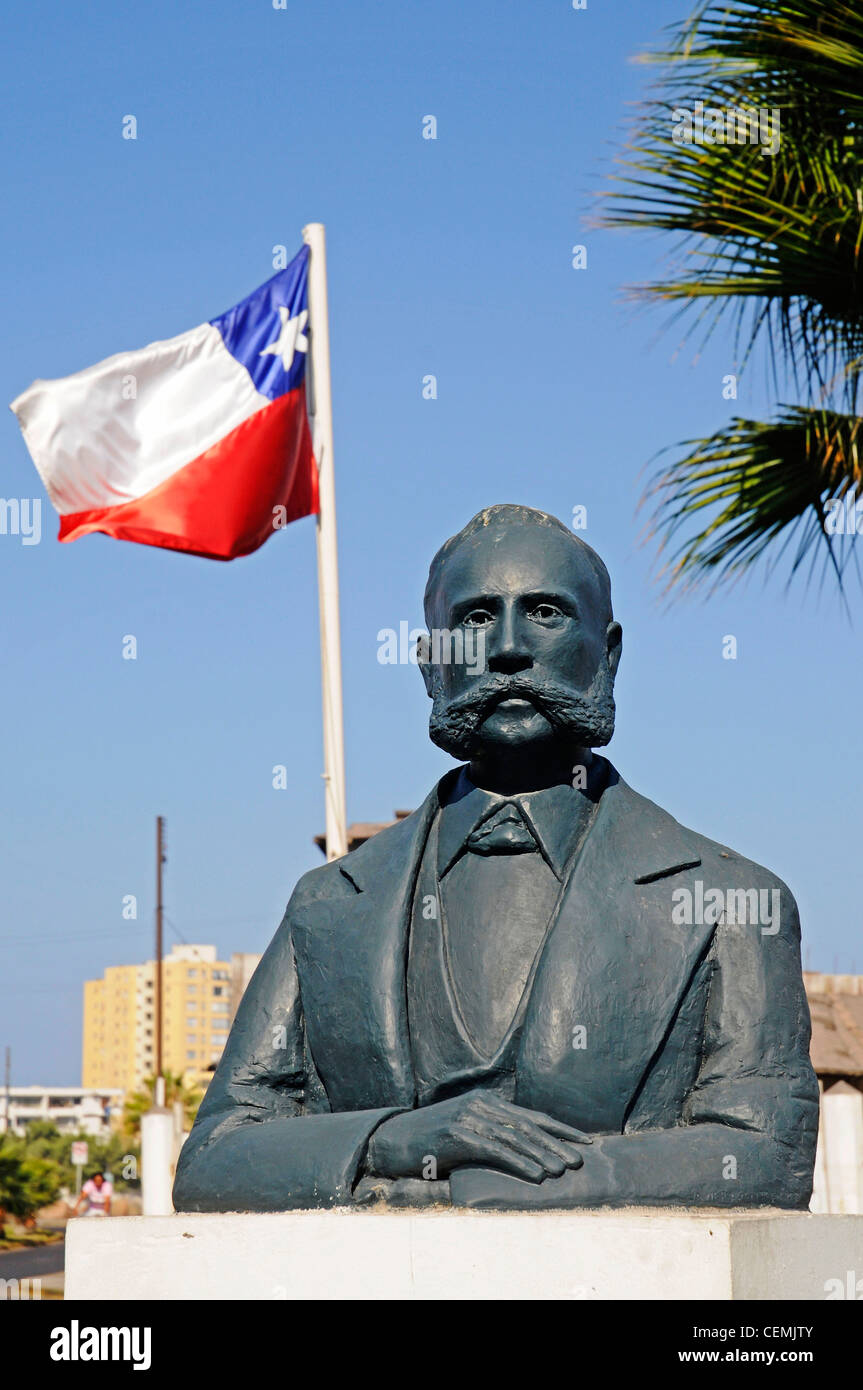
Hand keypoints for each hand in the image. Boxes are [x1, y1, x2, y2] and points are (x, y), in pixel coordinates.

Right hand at [366, 1089, 590, 1182]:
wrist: (392, 1141)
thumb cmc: (430, 1141)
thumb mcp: (464, 1130)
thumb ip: (490, 1132)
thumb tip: (524, 1147)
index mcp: (486, 1101)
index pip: (530, 1115)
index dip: (559, 1129)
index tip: (584, 1141)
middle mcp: (480, 1104)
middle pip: (527, 1125)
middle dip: (556, 1143)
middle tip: (579, 1160)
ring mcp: (468, 1117)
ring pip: (514, 1138)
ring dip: (542, 1155)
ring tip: (562, 1170)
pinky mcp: (458, 1134)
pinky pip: (495, 1150)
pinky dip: (519, 1162)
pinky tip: (536, 1175)